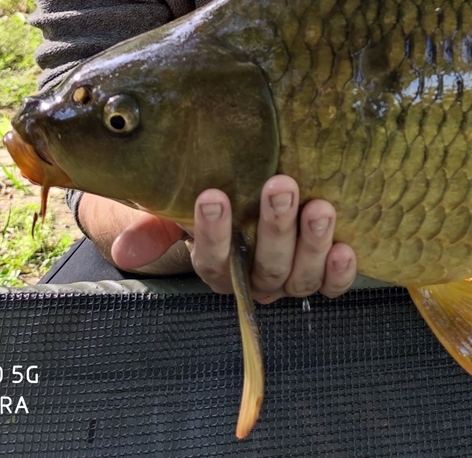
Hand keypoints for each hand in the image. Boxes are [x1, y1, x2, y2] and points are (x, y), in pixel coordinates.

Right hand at [109, 175, 356, 302]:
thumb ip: (157, 225)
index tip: (213, 194)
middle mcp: (256, 280)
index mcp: (218, 267)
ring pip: (301, 276)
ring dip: (311, 241)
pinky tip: (346, 247)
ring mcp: (292, 280)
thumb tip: (125, 249)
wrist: (251, 203)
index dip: (212, 231)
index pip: (212, 258)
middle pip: (266, 265)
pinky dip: (341, 271)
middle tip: (280, 185)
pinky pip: (334, 286)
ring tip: (319, 206)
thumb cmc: (218, 202)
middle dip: (274, 225)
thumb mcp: (181, 209)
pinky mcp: (326, 275)